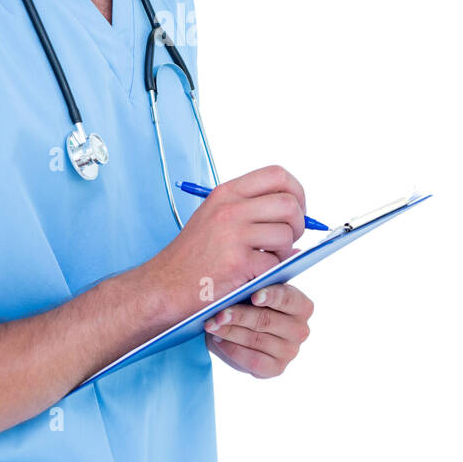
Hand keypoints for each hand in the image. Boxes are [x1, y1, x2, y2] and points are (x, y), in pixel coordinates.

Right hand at [143, 165, 307, 323]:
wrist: (163, 286)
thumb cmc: (193, 255)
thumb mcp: (215, 217)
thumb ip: (250, 209)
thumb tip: (298, 213)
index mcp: (226, 193)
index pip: (277, 175)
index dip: (296, 192)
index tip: (296, 210)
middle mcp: (229, 209)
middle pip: (289, 203)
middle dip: (299, 223)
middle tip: (288, 238)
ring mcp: (233, 235)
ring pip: (287, 234)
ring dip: (285, 250)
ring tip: (268, 259)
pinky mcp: (238, 263)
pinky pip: (276, 262)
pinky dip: (273, 271)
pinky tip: (256, 275)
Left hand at [204, 282, 312, 377]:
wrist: (237, 328)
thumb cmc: (246, 302)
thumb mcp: (251, 289)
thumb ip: (254, 283)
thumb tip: (246, 283)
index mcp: (300, 306)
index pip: (289, 299)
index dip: (272, 296)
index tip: (253, 296)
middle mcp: (300, 330)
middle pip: (267, 321)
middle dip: (240, 316)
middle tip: (218, 313)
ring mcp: (290, 352)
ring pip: (257, 340)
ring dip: (230, 332)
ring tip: (212, 325)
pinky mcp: (276, 368)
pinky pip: (253, 360)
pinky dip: (232, 349)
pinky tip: (218, 340)